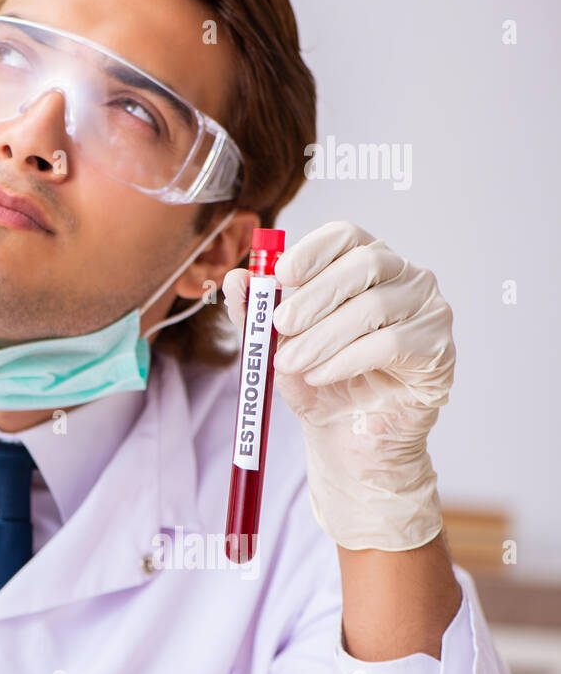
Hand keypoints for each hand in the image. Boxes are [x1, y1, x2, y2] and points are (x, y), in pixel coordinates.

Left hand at [222, 220, 454, 550]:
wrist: (347, 439)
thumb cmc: (318, 382)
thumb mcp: (275, 346)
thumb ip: (255, 313)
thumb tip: (235, 278)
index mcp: (364, 264)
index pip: (345, 234)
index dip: (312, 250)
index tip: (280, 274)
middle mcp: (404, 277)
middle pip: (365, 263)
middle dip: (315, 295)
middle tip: (280, 325)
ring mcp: (428, 309)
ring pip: (375, 306)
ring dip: (324, 336)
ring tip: (292, 363)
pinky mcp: (438, 348)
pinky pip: (392, 343)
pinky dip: (347, 360)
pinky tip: (321, 375)